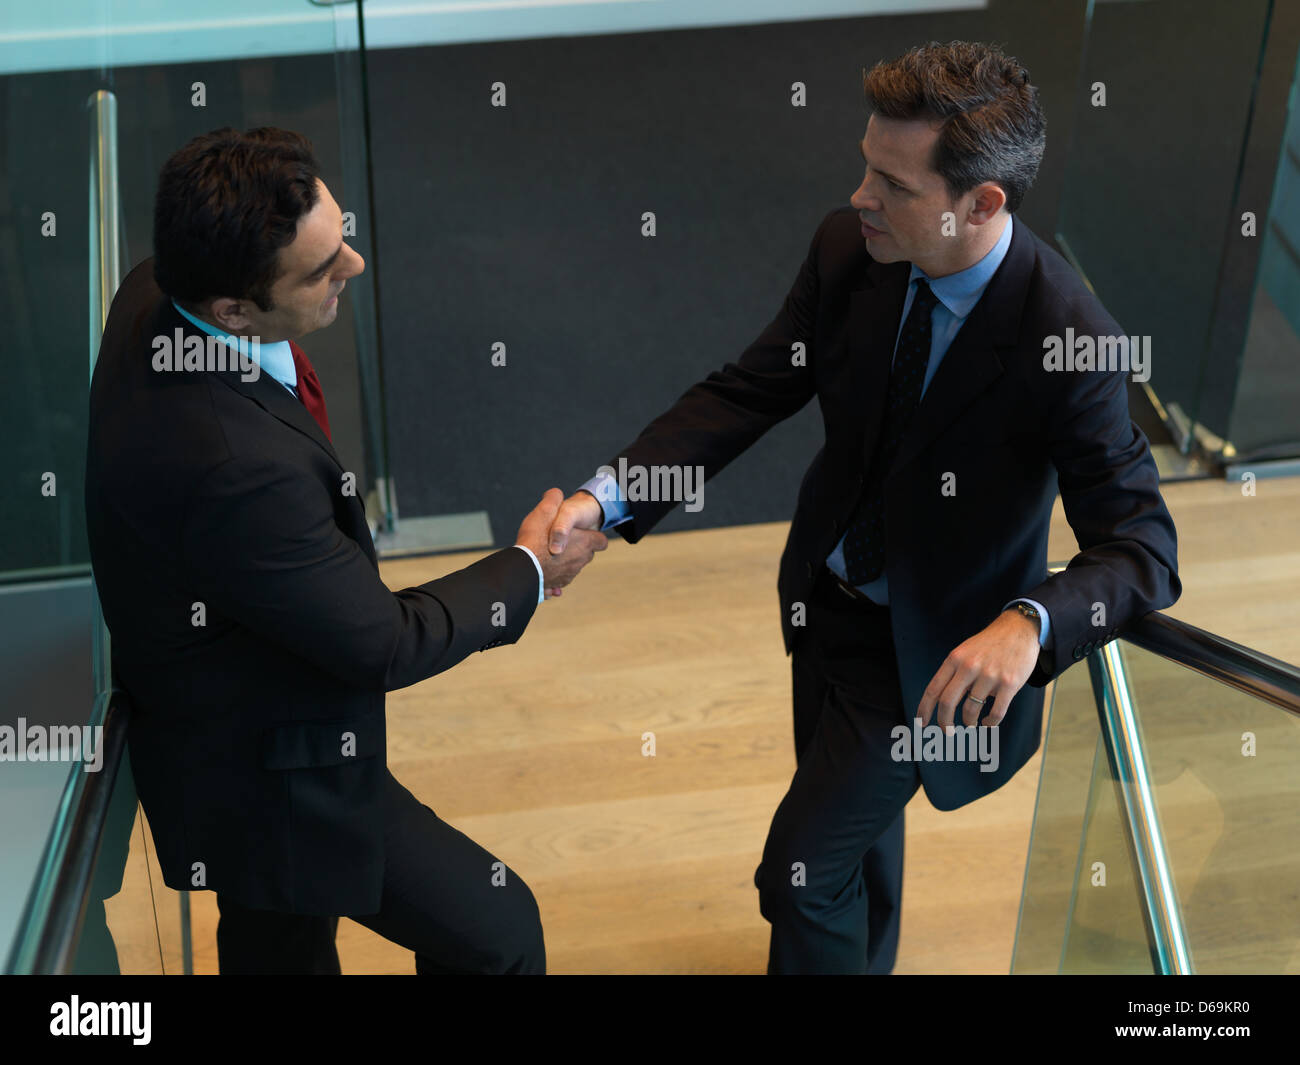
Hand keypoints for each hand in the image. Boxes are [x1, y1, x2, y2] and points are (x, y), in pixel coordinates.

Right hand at [515, 488, 606, 597]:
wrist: (523, 570)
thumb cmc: (535, 540)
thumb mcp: (544, 511)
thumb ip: (552, 500)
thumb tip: (556, 493)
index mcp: (584, 543)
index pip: (601, 541)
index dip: (594, 536)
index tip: (582, 533)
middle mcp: (580, 561)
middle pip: (587, 554)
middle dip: (577, 548)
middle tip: (561, 541)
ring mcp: (569, 575)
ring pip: (573, 567)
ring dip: (564, 561)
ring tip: (548, 554)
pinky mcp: (557, 585)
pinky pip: (559, 580)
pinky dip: (554, 575)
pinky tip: (543, 569)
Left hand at [917, 609, 1040, 729]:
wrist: (1018, 630)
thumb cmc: (988, 645)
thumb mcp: (965, 652)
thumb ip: (954, 674)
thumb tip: (943, 704)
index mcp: (955, 659)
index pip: (933, 688)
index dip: (924, 709)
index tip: (920, 723)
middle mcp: (969, 667)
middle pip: (947, 702)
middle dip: (944, 722)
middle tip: (947, 732)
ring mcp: (990, 675)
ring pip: (971, 710)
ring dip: (969, 722)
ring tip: (971, 723)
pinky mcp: (1009, 683)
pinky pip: (996, 713)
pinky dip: (990, 723)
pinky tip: (987, 722)